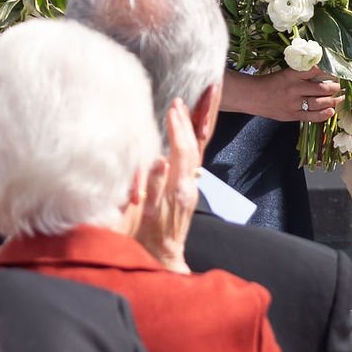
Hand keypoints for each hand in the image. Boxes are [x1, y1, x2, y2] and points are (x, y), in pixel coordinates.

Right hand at [136, 104, 200, 271]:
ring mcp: (192, 185)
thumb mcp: (144, 216)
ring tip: (207, 98)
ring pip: (201, 147)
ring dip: (202, 122)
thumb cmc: (146, 239)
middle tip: (200, 92)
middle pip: (198, 144)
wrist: (162, 259)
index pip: (182, 152)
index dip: (178, 129)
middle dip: (197, 117)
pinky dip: (197, 136)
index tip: (173, 108)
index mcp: (178, 189)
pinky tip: (195, 123)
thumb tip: (158, 161)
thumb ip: (151, 188)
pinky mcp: (189, 187)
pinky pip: (196, 155)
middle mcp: (191, 184)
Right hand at [222, 61, 340, 125]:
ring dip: (333, 100)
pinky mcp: (292, 115)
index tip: (336, 71)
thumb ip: (302, 73)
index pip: (315, 71)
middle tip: (340, 85)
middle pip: (320, 89)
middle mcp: (294, 89)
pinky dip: (323, 114)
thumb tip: (323, 71)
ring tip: (340, 97)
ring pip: (319, 103)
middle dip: (334, 87)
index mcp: (292, 75)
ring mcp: (294, 104)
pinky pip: (311, 116)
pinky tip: (331, 111)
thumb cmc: (271, 82)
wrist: (253, 96)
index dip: (328, 71)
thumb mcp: (286, 73)